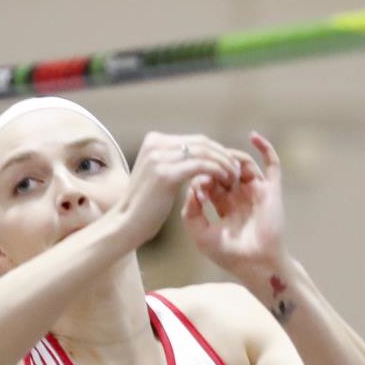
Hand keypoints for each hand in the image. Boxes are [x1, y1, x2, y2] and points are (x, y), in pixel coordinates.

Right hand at [111, 132, 240, 249]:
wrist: (127, 223)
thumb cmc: (146, 205)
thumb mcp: (158, 174)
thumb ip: (175, 160)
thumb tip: (199, 155)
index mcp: (154, 141)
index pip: (196, 140)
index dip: (218, 151)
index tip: (231, 165)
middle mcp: (155, 144)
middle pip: (202, 143)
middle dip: (224, 156)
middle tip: (237, 171)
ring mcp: (158, 157)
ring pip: (204, 153)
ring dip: (223, 164)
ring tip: (234, 178)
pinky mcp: (165, 173)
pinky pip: (200, 167)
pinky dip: (216, 172)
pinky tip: (224, 182)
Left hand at [183, 132, 288, 286]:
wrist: (255, 264)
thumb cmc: (228, 254)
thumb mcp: (200, 234)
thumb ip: (190, 213)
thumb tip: (189, 188)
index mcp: (223, 205)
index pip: (208, 180)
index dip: (199, 180)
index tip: (197, 193)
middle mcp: (240, 195)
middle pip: (223, 168)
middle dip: (213, 167)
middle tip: (209, 172)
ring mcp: (256, 190)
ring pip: (242, 163)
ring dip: (230, 161)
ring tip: (224, 169)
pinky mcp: (271, 189)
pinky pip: (271, 163)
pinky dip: (264, 147)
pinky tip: (253, 136)